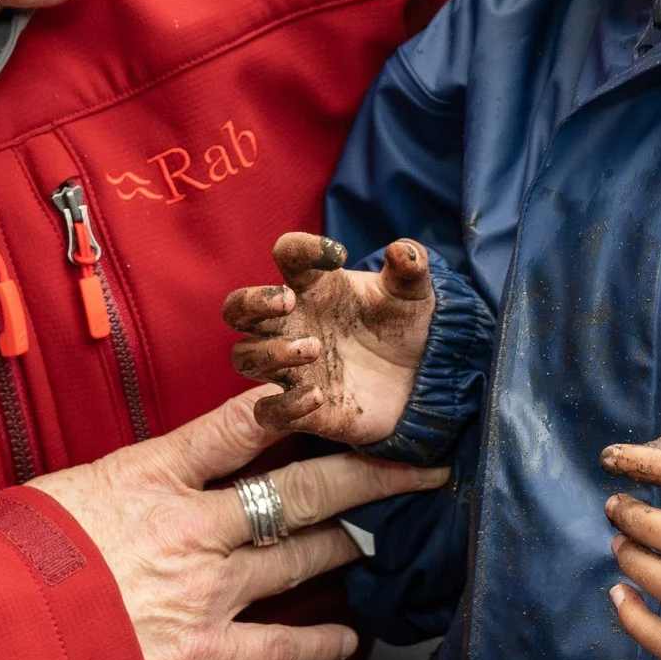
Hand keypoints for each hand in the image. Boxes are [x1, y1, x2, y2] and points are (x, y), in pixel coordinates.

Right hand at [29, 386, 447, 659]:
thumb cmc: (13, 554)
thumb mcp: (63, 490)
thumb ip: (117, 482)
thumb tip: (129, 480)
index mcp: (153, 472)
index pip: (242, 422)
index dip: (297, 398)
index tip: (336, 383)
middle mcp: (194, 524)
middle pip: (301, 487)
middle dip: (366, 472)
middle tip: (416, 460)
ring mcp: (206, 589)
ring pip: (302, 557)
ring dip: (347, 544)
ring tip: (377, 534)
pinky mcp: (203, 653)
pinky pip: (279, 647)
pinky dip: (321, 645)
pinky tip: (352, 639)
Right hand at [221, 233, 434, 442]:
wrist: (423, 379)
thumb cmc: (405, 326)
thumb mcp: (414, 294)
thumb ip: (411, 268)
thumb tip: (405, 250)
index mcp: (314, 285)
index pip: (287, 254)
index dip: (302, 247)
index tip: (338, 255)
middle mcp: (292, 324)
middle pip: (237, 308)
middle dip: (252, 301)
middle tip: (287, 300)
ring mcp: (291, 368)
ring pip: (245, 357)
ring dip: (272, 351)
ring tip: (314, 348)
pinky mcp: (300, 409)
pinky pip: (268, 412)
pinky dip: (284, 405)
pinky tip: (318, 395)